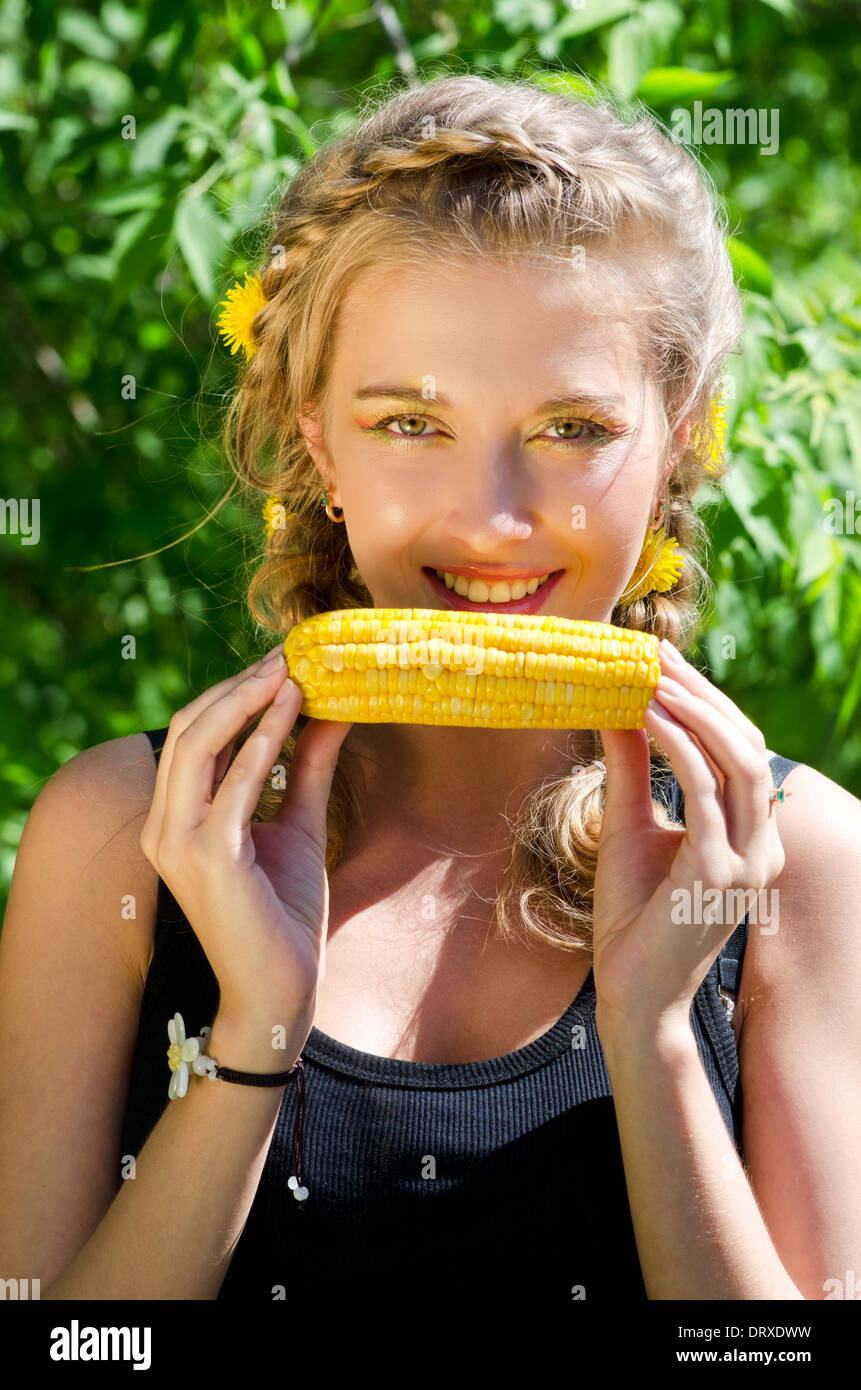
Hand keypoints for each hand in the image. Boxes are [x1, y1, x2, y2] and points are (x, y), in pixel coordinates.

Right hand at [140, 645, 352, 1028]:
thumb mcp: (298, 825)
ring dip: (247, 699)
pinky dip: (264, 740)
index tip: (280, 659)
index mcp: (175, 818)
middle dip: (238, 684)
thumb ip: (307, 768)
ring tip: (291, 669)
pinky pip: (233, 783)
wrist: (282, 990)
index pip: (193, 734)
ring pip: (198, 742)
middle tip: (287, 653)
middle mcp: (163, 826)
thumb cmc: (285, 914)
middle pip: (188, 727)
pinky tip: (295, 711)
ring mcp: (178, 841)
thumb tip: (333, 709)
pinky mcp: (207, 857)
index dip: (234, 691)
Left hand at [592, 639, 784, 1033]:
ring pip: (736, 758)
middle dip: (701, 692)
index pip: (739, 748)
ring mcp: (746, 860)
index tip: (662, 660)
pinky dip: (676, 745)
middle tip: (654, 653)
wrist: (632, 994)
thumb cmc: (632, 918)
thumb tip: (617, 709)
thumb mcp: (628, 827)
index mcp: (749, 834)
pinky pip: (704, 791)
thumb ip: (632, 770)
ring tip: (649, 675)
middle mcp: (760, 844)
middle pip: (744, 742)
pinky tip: (644, 717)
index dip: (705, 699)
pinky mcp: (718, 873)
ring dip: (693, 709)